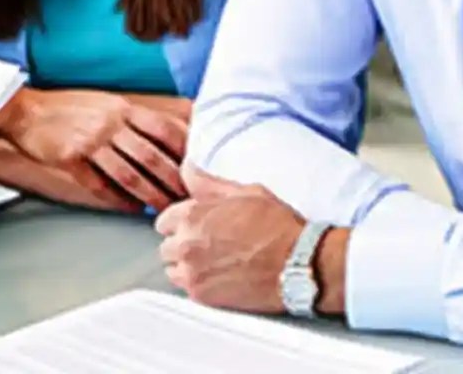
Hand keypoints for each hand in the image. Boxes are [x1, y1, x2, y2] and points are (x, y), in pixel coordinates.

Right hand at [0, 88, 188, 211]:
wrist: (26, 112)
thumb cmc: (68, 108)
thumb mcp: (105, 102)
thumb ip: (133, 117)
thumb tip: (165, 134)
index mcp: (122, 107)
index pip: (164, 129)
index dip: (184, 151)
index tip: (196, 168)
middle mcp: (110, 124)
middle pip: (152, 158)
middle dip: (173, 182)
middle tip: (187, 198)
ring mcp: (90, 143)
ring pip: (130, 176)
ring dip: (150, 196)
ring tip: (163, 209)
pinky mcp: (72, 161)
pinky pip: (101, 186)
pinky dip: (119, 200)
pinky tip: (131, 207)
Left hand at [156, 167, 304, 313]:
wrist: (299, 263)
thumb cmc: (278, 227)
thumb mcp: (245, 192)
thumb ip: (209, 183)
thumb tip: (188, 168)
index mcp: (192, 215)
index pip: (163, 221)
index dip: (180, 223)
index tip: (193, 227)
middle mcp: (186, 243)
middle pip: (166, 246)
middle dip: (182, 244)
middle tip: (206, 246)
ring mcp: (192, 271)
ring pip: (173, 269)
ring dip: (186, 265)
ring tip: (211, 263)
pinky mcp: (202, 295)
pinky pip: (186, 288)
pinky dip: (197, 283)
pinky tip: (217, 277)